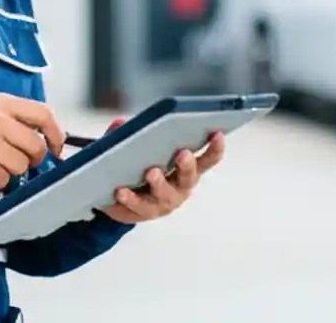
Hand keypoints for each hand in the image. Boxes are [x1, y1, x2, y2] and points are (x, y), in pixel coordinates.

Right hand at [0, 93, 63, 190]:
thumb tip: (42, 139)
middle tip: (22, 163)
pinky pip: (2, 179)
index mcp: (0, 102)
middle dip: (33, 160)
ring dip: (12, 172)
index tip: (57, 147)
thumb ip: (11, 119)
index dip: (56, 133)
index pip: (42, 113)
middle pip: (35, 145)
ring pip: (20, 166)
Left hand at [100, 128, 225, 224]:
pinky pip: (136, 207)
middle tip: (183, 154)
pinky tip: (121, 191)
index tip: (217, 134)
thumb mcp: (136, 147)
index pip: (206, 160)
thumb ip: (131, 134)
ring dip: (159, 183)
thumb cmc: (137, 167)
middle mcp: (178, 188)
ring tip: (152, 172)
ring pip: (163, 195)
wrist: (118, 198)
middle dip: (187, 166)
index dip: (214, 149)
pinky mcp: (141, 213)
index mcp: (184, 170)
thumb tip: (121, 123)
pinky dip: (130, 198)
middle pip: (188, 178)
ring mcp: (161, 203)